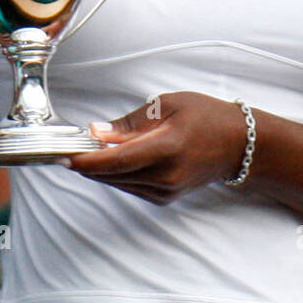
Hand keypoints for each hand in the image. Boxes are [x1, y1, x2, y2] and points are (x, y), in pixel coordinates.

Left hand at [69, 91, 249, 203]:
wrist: (239, 144)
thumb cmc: (207, 117)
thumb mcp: (169, 105)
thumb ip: (130, 122)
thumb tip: (96, 133)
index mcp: (168, 148)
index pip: (116, 160)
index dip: (85, 159)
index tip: (64, 154)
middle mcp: (166, 175)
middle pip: (111, 174)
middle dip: (86, 161)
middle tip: (68, 146)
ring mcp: (166, 190)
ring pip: (117, 182)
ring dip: (99, 168)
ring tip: (89, 149)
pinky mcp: (164, 197)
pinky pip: (129, 187)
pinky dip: (116, 174)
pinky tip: (115, 159)